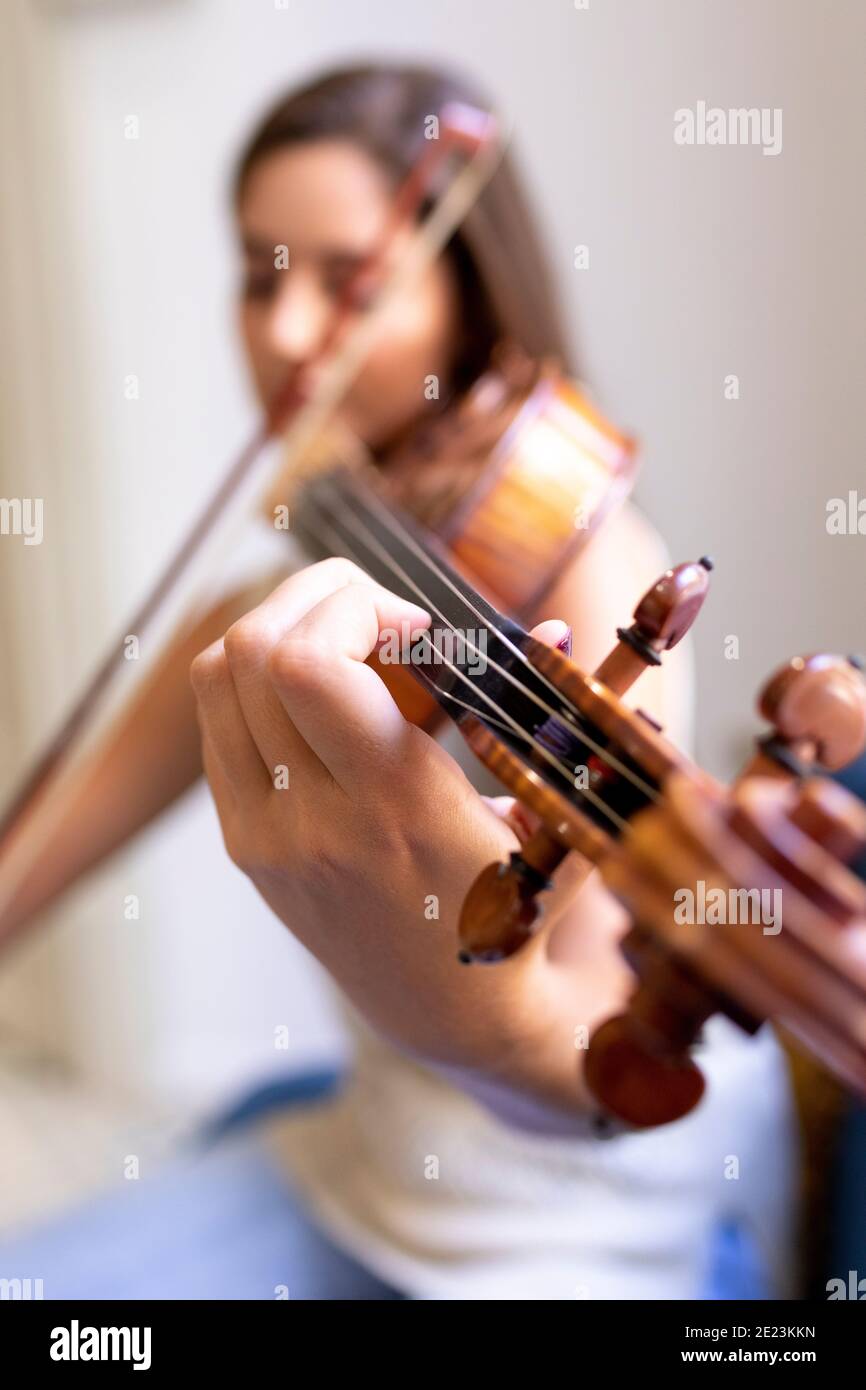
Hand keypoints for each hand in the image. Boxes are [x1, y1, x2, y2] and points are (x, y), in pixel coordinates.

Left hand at [190, 557, 615, 1125]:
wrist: (446, 1011)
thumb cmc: (513, 915)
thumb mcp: (551, 823)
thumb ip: (552, 723)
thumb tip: (558, 628)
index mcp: (393, 811)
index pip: (310, 664)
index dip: (359, 607)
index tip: (420, 624)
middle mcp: (310, 821)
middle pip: (254, 649)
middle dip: (320, 595)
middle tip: (384, 612)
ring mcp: (262, 832)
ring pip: (220, 674)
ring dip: (283, 625)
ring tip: (352, 640)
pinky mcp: (242, 839)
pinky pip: (218, 718)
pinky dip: (260, 674)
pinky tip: (324, 688)